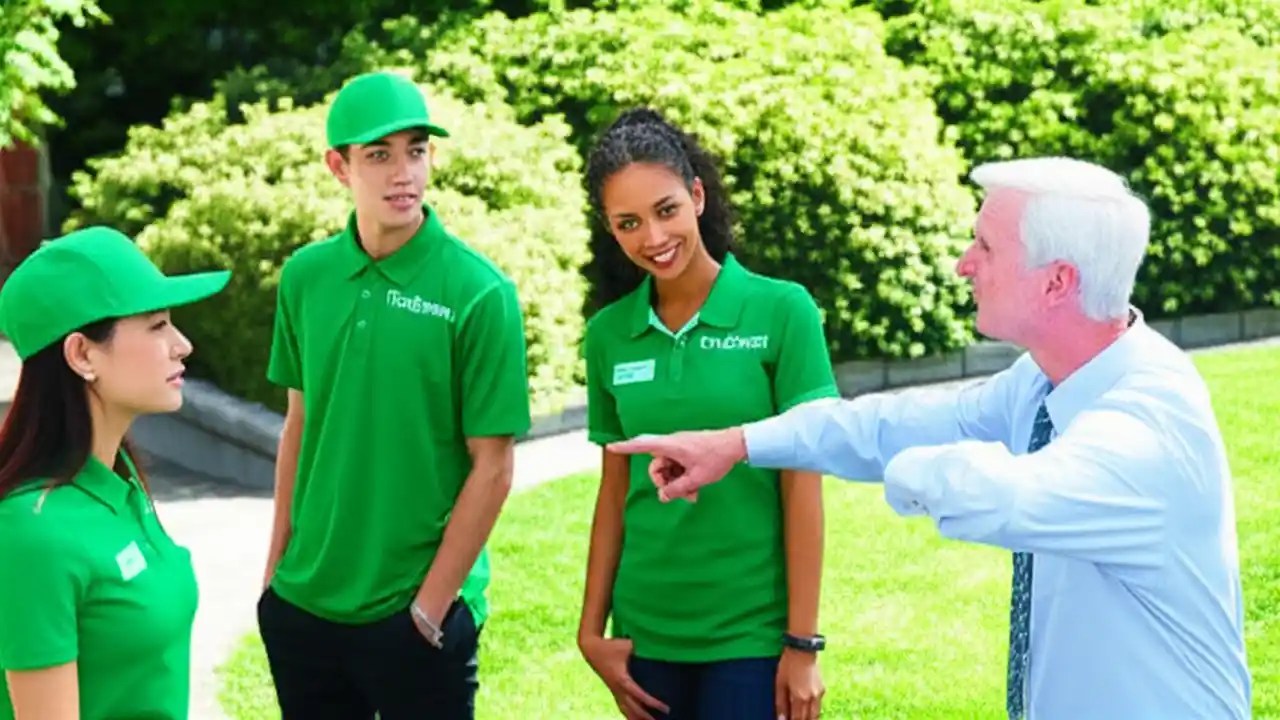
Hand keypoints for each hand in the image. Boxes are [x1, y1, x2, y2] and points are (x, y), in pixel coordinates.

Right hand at [579, 635, 669, 719]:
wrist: (591, 649)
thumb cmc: (611, 646)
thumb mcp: (627, 644)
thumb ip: (642, 648)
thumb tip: (657, 647)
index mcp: (622, 679)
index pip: (640, 695)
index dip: (653, 703)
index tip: (665, 708)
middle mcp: (618, 688)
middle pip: (634, 708)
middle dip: (647, 716)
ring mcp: (614, 691)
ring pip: (627, 710)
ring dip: (638, 719)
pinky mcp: (613, 690)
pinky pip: (622, 706)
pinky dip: (630, 715)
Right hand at [607, 428, 746, 501]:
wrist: (736, 444)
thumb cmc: (716, 457)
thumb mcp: (696, 478)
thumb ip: (678, 489)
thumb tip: (663, 497)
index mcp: (670, 445)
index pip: (642, 445)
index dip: (625, 447)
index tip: (610, 447)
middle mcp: (672, 444)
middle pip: (656, 466)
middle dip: (664, 483)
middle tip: (677, 495)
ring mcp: (680, 448)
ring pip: (669, 469)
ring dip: (677, 483)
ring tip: (693, 494)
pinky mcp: (687, 452)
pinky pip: (678, 467)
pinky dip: (683, 478)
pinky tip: (696, 489)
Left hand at [775, 648, 823, 719]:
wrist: (803, 649)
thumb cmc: (788, 665)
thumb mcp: (780, 683)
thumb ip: (781, 703)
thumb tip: (781, 719)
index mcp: (800, 698)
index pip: (797, 719)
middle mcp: (812, 698)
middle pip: (808, 719)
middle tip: (793, 719)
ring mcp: (819, 694)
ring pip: (816, 715)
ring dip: (809, 719)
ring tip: (800, 718)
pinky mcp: (822, 689)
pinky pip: (819, 706)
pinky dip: (813, 712)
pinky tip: (808, 712)